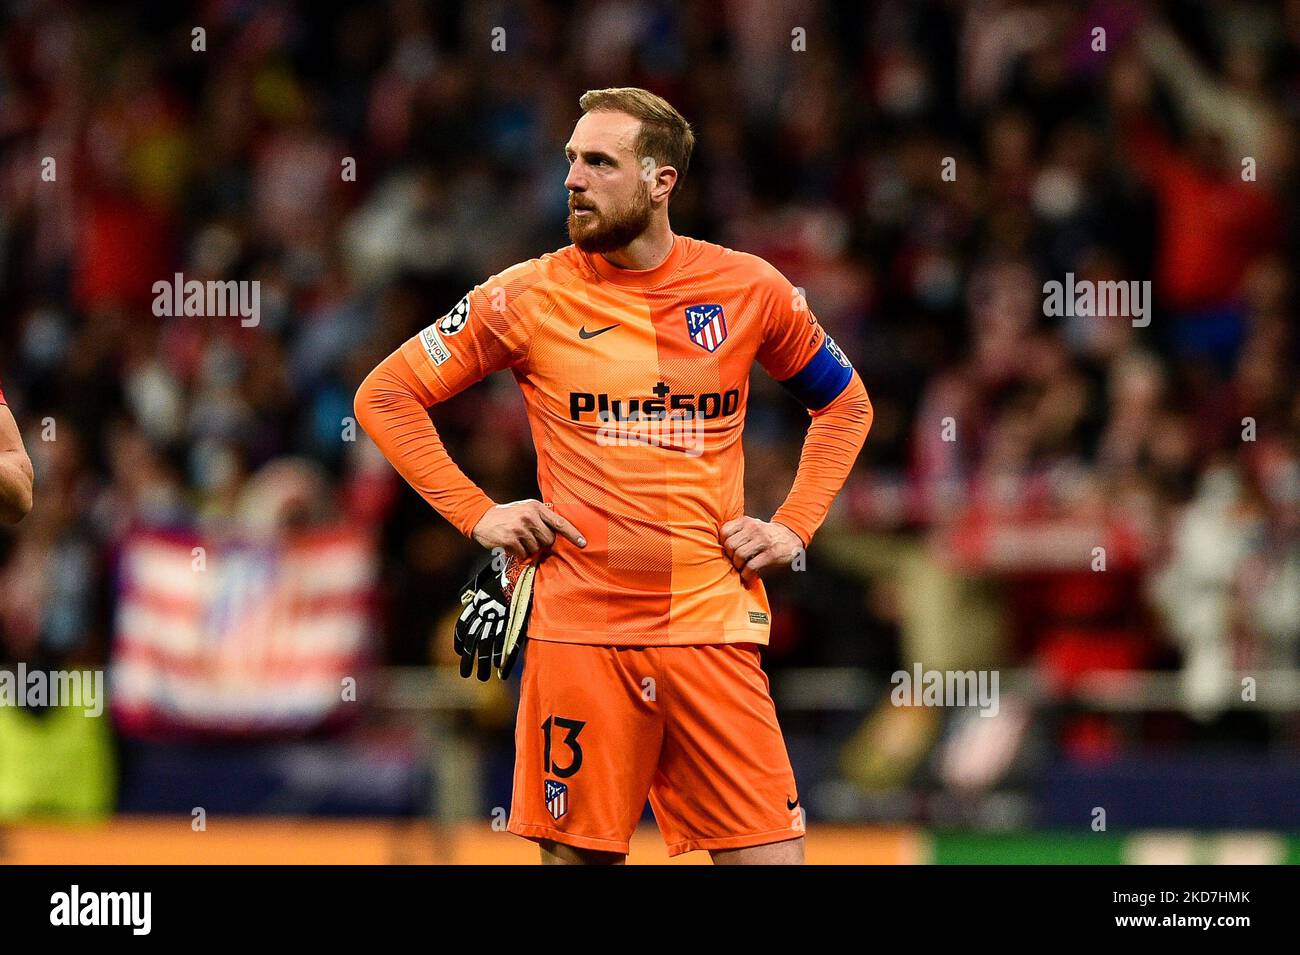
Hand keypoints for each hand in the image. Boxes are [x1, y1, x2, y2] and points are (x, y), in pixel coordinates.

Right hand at [471, 500, 586, 558]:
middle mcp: (529, 516)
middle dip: (542, 543)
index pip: (559, 522)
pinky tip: (511, 545)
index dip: (572, 534)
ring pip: (536, 548)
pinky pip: (523, 554)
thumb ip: (542, 518)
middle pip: (548, 540)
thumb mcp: (526, 509)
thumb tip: (558, 535)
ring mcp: (519, 528)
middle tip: (530, 538)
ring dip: (528, 548)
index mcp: (536, 508)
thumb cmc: (508, 515)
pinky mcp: (510, 539)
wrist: (482, 517)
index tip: (583, 543)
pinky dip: (519, 554)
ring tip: (518, 539)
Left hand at [720, 516, 803, 582]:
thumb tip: (718, 547)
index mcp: (746, 521)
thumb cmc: (766, 534)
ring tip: (741, 569)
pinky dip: (746, 574)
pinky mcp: (771, 554)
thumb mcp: (752, 526)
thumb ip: (737, 532)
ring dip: (738, 566)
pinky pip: (751, 566)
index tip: (727, 552)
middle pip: (730, 545)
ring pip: (739, 555)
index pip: (724, 532)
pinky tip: (748, 576)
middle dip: (729, 557)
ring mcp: (763, 541)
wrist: (792, 536)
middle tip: (734, 563)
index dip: (722, 544)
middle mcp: (753, 528)